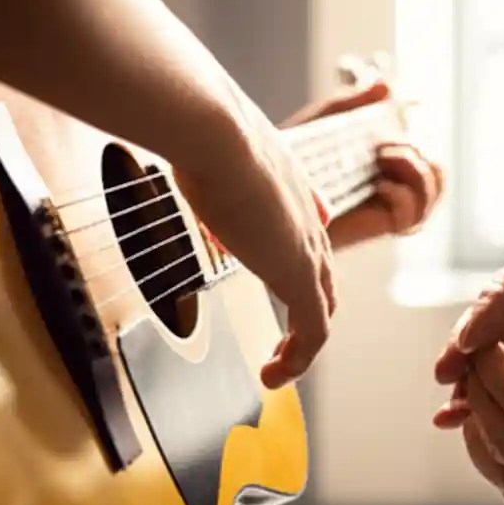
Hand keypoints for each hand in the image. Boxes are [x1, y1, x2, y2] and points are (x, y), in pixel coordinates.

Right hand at [171, 84, 334, 389]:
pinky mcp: (299, 275)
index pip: (308, 235)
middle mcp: (306, 220)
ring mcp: (307, 248)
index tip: (282, 286)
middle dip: (308, 312)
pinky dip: (298, 359)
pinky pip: (314, 331)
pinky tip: (274, 375)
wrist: (214, 131)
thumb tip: (180, 137)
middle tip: (285, 342)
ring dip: (303, 345)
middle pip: (323, 277)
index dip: (300, 265)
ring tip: (277, 370)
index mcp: (289, 190)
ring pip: (322, 309)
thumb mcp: (205, 143)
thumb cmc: (201, 130)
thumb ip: (201, 149)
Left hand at [281, 81, 444, 248]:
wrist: (273, 188)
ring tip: (383, 159)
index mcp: (386, 162)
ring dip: (417, 171)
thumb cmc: (294, 157)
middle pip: (438, 174)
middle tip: (384, 146)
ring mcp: (388, 208)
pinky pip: (413, 217)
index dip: (424, 140)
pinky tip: (379, 185)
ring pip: (433, 194)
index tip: (401, 123)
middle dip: (420, 153)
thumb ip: (355, 102)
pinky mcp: (378, 227)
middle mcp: (392, 186)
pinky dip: (404, 197)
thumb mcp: (328, 120)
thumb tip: (387, 86)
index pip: (427, 154)